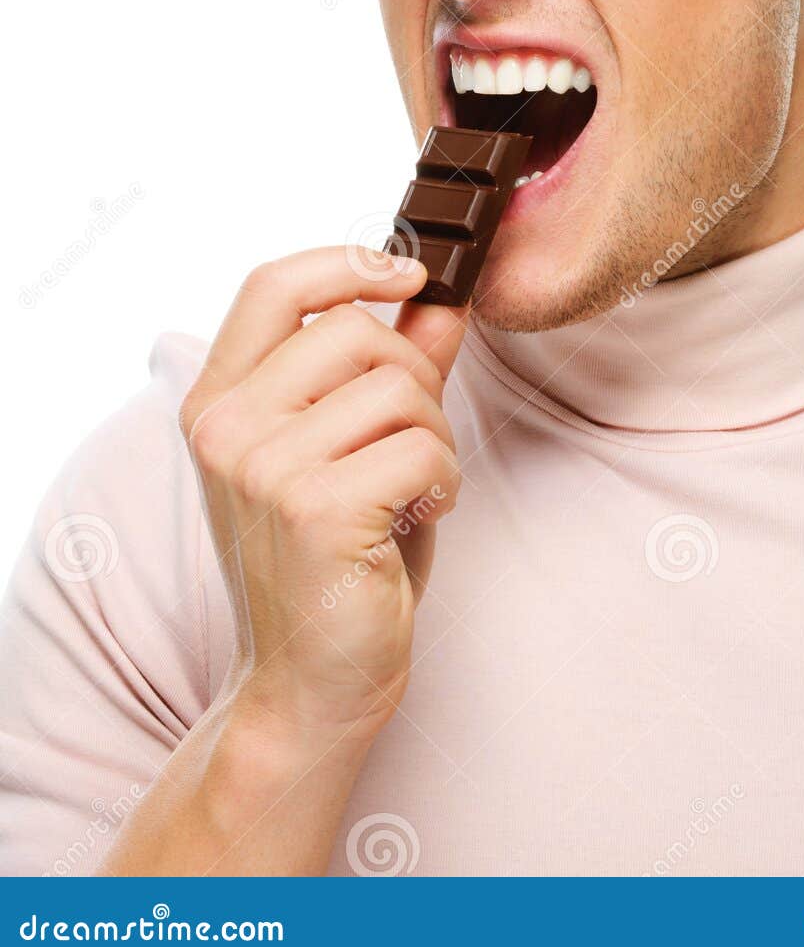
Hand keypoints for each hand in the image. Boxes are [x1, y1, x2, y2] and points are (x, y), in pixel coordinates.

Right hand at [179, 246, 466, 748]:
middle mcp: (227, 426)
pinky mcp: (315, 508)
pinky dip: (442, 481)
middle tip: (411, 443)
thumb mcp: (351, 448)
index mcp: (218, 401)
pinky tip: (413, 520)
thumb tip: (442, 294)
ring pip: (401, 388)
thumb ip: (390, 365)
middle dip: (416, 380)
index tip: (409, 273)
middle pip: (359, 332)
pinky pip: (423, 446)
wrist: (312, 684)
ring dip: (432, 439)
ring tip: (407, 491)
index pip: (273, 284)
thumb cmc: (334, 562)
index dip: (348, 262)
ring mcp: (264, 467)